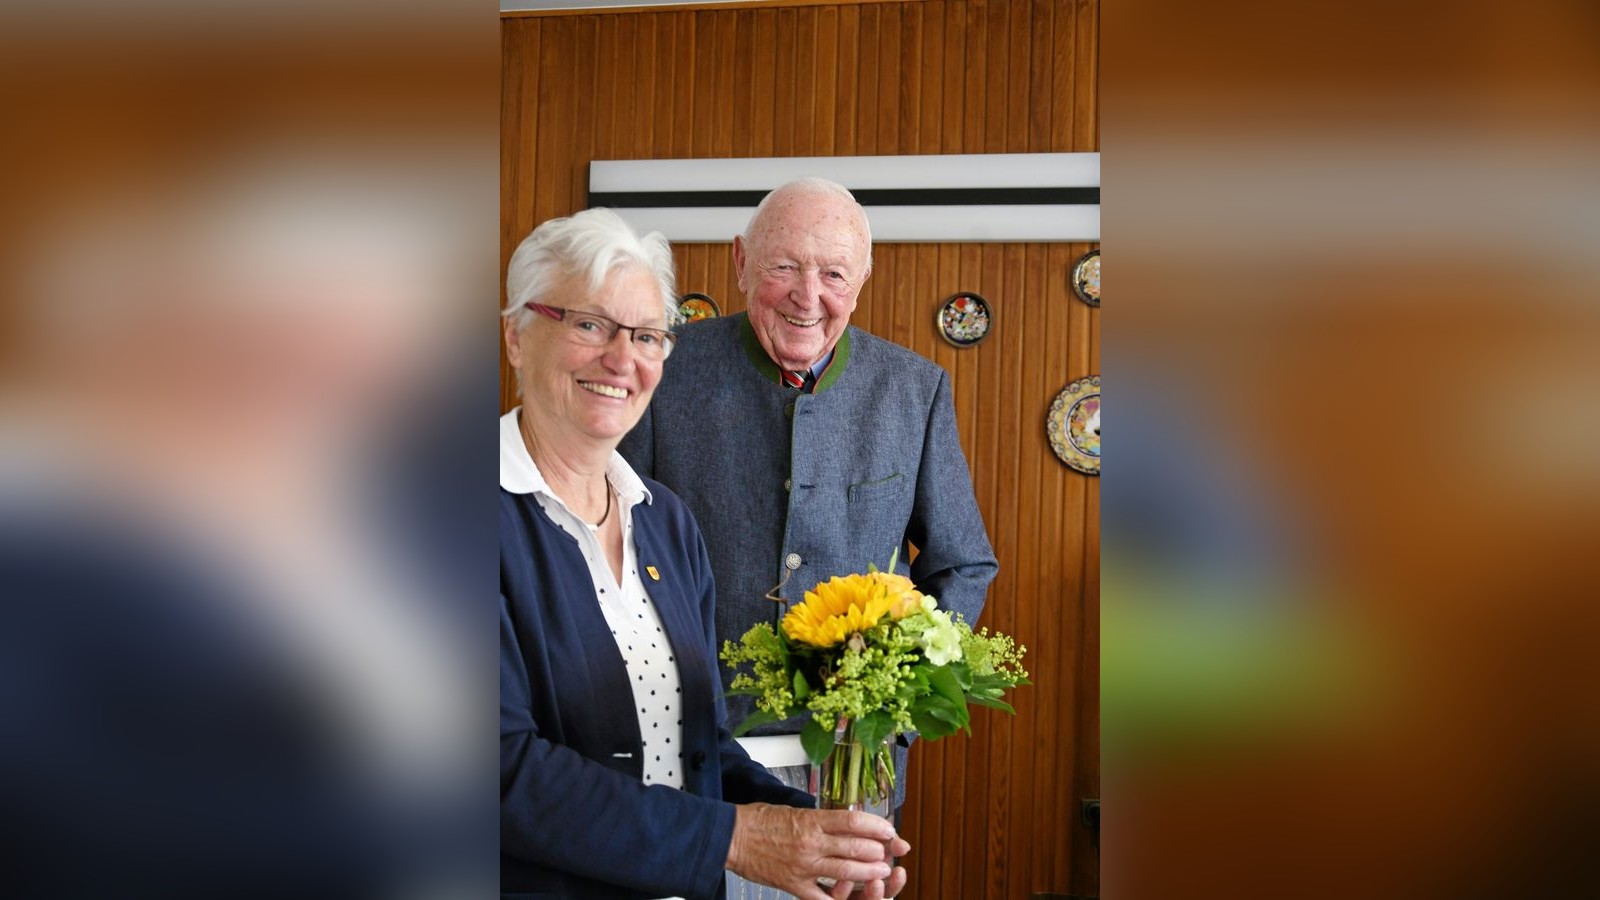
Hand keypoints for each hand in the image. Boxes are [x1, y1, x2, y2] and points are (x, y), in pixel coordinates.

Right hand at [726, 803, 910, 899]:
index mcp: (811, 820)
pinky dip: (839, 899)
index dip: (876, 826)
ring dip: (868, 873)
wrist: (732, 836)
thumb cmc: (761, 820)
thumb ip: (821, 819)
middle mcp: (811, 843)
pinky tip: (852, 896)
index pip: (853, 820)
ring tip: (881, 873)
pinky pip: (822, 897)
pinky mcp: (794, 884)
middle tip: (889, 853)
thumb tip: (849, 823)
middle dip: (878, 852)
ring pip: (845, 872)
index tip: (888, 830)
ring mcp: (804, 866)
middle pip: (855, 847)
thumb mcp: (795, 810)